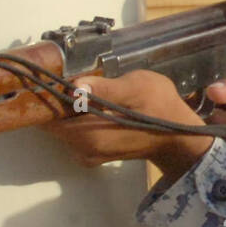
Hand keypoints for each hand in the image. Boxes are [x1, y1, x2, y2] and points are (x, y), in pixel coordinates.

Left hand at [40, 70, 211, 183]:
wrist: (181, 139)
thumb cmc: (162, 110)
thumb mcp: (137, 88)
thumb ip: (104, 87)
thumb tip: (75, 85)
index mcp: (87, 135)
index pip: (46, 117)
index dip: (43, 95)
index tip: (45, 75)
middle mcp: (81, 149)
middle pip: (54, 121)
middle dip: (56, 98)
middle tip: (64, 73)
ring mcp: (89, 154)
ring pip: (65, 125)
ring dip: (69, 106)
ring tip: (81, 84)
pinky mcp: (97, 153)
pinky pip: (77, 131)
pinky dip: (79, 116)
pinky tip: (94, 101)